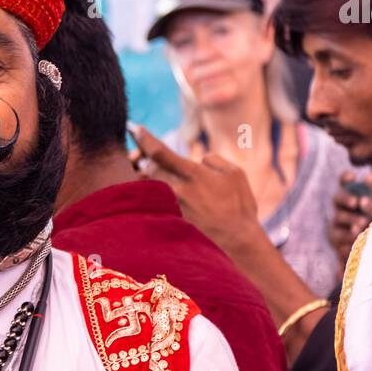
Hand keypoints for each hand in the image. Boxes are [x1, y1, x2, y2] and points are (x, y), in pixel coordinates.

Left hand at [130, 123, 259, 255]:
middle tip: (142, 155)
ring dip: (146, 179)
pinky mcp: (169, 222)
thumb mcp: (235, 174)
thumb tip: (199, 159)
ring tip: (153, 177)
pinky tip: (153, 199)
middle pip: (147, 168)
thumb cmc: (239, 207)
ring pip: (147, 186)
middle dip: (144, 159)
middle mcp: (176, 190)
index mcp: (192, 174)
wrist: (237, 243)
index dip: (143, 138)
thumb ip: (214, 160)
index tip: (132, 127)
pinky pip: (152, 204)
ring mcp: (170, 207)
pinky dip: (150, 198)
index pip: (158, 151)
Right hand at [329, 169, 371, 264]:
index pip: (345, 181)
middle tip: (356, 202)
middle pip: (338, 197)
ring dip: (351, 218)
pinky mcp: (335, 236)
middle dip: (346, 198)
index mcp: (354, 193)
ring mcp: (338, 221)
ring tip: (364, 222)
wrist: (369, 245)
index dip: (345, 178)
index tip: (353, 177)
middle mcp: (343, 205)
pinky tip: (357, 235)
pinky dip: (348, 234)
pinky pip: (338, 234)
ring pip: (339, 216)